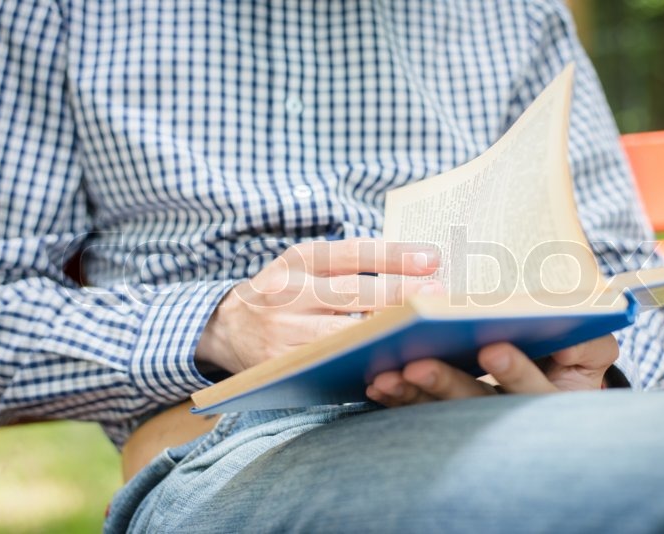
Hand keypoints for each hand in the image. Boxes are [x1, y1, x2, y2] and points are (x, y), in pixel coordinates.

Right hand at [195, 238, 440, 373]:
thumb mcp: (304, 266)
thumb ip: (348, 266)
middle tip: (438, 295)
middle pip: (351, 293)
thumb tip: (414, 268)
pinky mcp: (279, 364)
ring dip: (384, 332)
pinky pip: (326, 364)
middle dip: (398, 293)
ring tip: (422, 329)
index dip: (394, 255)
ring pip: (341, 334)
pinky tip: (390, 361)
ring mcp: (282, 331)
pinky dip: (359, 362)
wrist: (225, 326)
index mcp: (298, 260)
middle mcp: (288, 292)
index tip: (433, 258)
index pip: (353, 253)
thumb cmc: (283, 292)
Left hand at [365, 335, 618, 405]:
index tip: (492, 348)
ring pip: (441, 412)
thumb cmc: (571, 359)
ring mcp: (475, 420)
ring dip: (411, 394)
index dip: (515, 370)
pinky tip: (378, 384)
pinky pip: (418, 412)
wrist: (556, 377)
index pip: (533, 387)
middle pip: (477, 403)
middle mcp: (510, 415)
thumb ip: (589, 346)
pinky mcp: (444, 418)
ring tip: (386, 375)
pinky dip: (397, 398)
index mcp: (548, 396)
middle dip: (447, 384)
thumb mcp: (591, 352)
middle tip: (418, 366)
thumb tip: (571, 344)